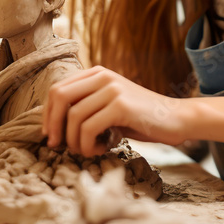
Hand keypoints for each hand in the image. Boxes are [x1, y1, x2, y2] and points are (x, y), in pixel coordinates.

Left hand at [42, 66, 190, 156]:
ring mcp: (112, 89)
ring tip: (89, 151)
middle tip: (57, 146)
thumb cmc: (140, 118)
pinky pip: (88, 128)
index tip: (50, 136)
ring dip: (75, 142)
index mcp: (97, 73)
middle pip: (59, 97)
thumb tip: (53, 126)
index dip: (48, 114)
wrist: (176, 119)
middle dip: (53, 126)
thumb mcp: (110, 106)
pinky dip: (88, 145)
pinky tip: (101, 149)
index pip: (57, 89)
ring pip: (73, 117)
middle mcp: (102, 76)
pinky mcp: (121, 106)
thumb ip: (87, 106)